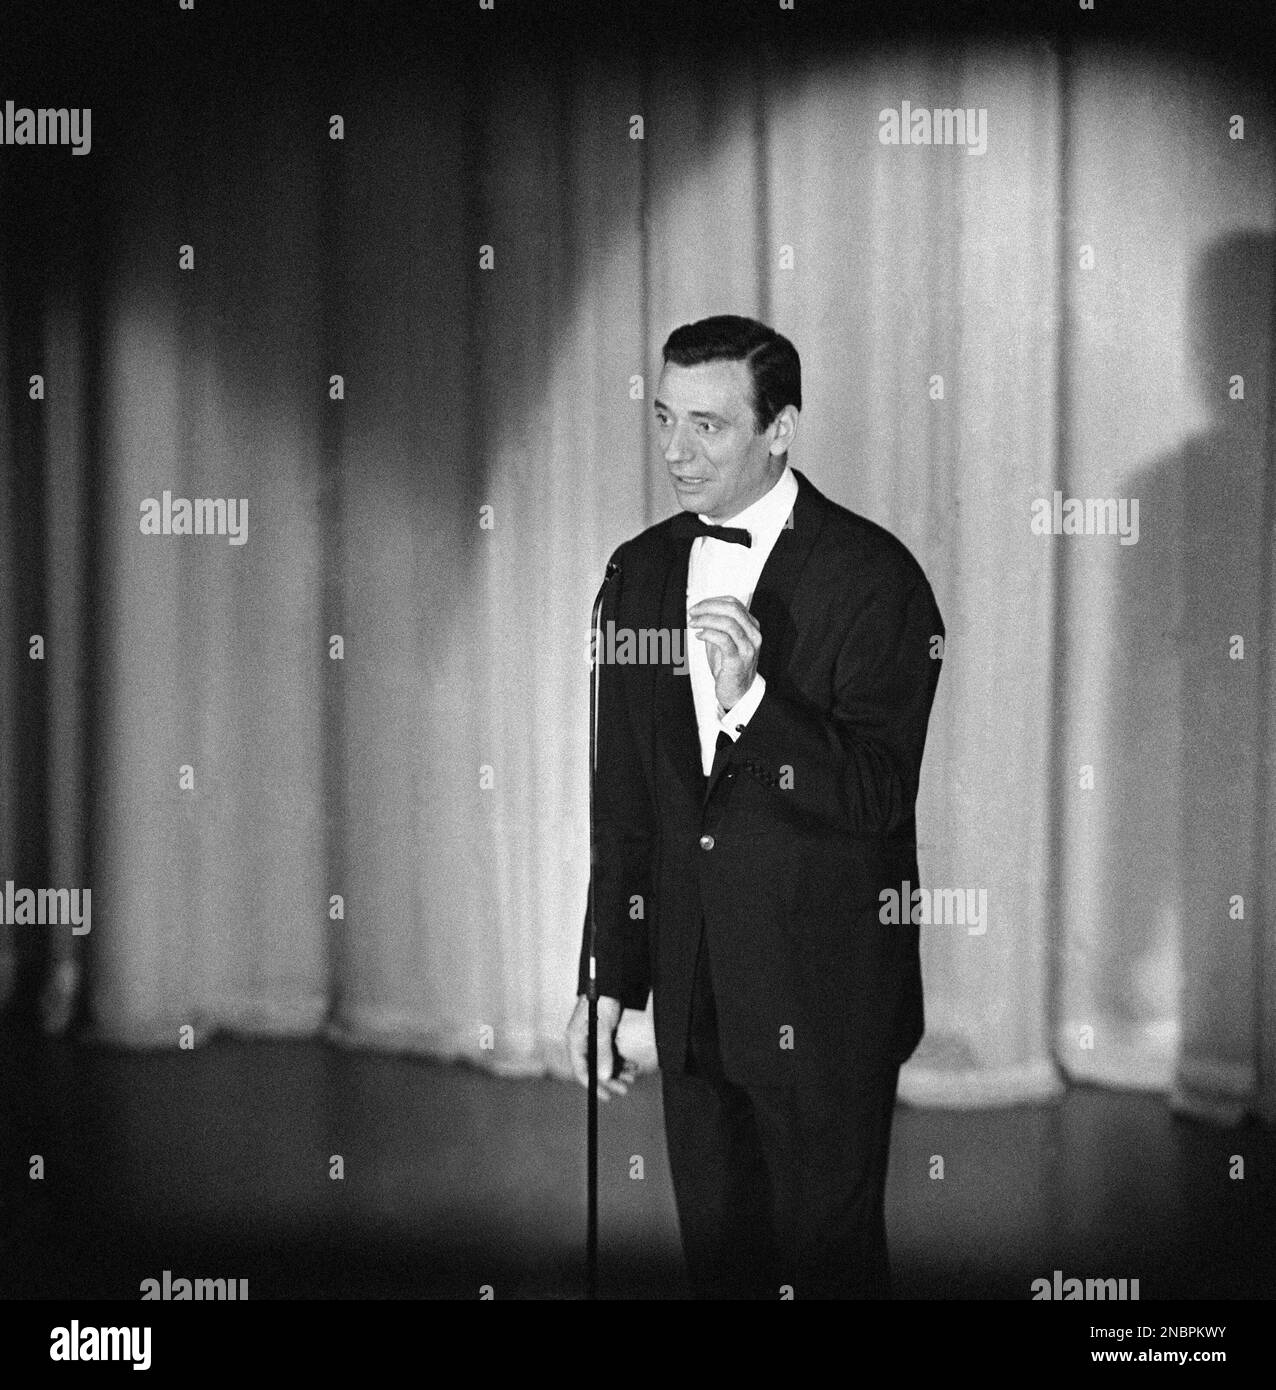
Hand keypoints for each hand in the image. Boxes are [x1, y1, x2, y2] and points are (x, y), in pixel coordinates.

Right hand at [566, 994, 635, 1100]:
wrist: (610, 980)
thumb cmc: (602, 1000)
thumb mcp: (604, 1027)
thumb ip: (603, 1052)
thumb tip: (604, 1077)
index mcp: (575, 1039)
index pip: (581, 1069)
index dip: (593, 1085)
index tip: (606, 1096)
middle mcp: (582, 1041)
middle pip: (593, 1068)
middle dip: (609, 1080)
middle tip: (625, 1089)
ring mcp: (593, 1038)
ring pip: (604, 1062)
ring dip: (617, 1071)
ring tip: (632, 1076)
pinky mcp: (603, 1034)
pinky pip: (610, 1053)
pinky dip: (620, 1060)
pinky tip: (631, 1066)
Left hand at [687, 595, 760, 710]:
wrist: (738, 693)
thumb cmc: (729, 666)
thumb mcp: (724, 640)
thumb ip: (716, 625)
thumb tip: (700, 610)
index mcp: (751, 626)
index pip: (733, 603)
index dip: (712, 601)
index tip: (697, 606)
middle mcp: (753, 635)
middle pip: (732, 609)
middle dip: (708, 607)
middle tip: (692, 612)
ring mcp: (748, 648)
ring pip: (728, 623)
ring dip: (706, 620)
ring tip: (692, 623)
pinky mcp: (738, 661)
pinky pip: (723, 640)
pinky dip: (708, 634)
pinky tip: (698, 636)